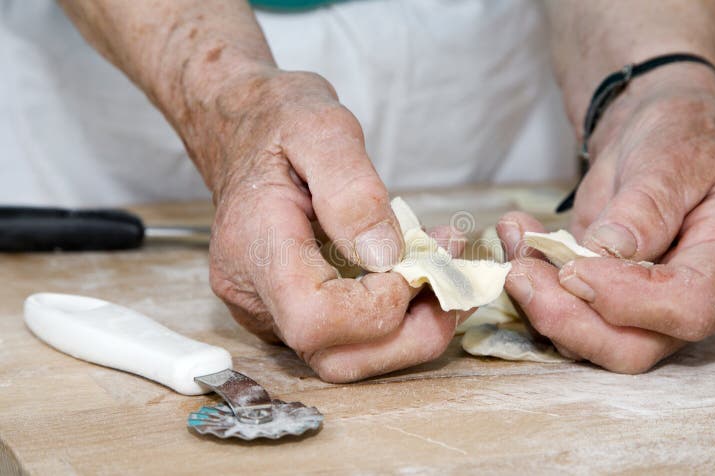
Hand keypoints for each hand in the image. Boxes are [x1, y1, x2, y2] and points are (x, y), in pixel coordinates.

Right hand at [197, 69, 466, 381]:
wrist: (243, 126)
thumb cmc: (278, 120)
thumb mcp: (321, 127)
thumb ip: (352, 190)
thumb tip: (387, 257)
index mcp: (253, 245)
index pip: (315, 318)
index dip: (379, 308)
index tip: (418, 263)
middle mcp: (252, 292)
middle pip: (333, 358)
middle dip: (409, 335)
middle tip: (455, 283)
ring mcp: (266, 308)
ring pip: (343, 359)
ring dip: (409, 332)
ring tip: (446, 277)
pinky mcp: (287, 311)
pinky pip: (343, 338)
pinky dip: (393, 321)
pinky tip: (420, 279)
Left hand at [498, 65, 714, 372]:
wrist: (653, 140)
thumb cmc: (676, 139)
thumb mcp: (669, 157)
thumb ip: (645, 206)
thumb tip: (606, 253)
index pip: (691, 307)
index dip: (628, 299)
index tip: (575, 267)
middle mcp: (698, 300)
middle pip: (635, 348)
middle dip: (569, 319)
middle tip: (520, 272)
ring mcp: (650, 311)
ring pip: (592, 343)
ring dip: (540, 303)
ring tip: (513, 242)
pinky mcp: (607, 307)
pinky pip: (567, 319)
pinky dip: (533, 289)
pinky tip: (514, 241)